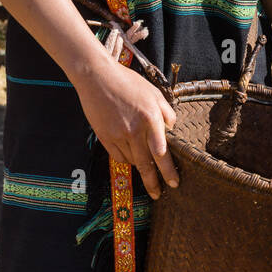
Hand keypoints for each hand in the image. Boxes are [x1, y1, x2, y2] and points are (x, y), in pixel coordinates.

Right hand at [73, 50, 178, 199]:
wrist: (97, 78)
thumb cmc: (128, 82)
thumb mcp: (154, 93)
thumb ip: (166, 112)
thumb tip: (171, 129)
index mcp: (150, 118)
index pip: (162, 153)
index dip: (168, 171)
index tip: (174, 183)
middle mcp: (135, 130)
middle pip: (146, 164)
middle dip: (153, 182)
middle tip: (158, 193)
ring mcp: (118, 135)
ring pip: (132, 161)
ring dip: (139, 165)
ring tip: (144, 164)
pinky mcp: (104, 137)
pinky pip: (118, 156)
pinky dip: (125, 158)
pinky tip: (129, 153)